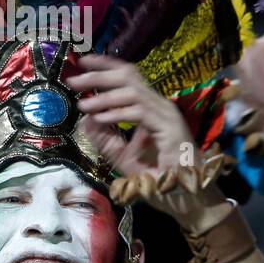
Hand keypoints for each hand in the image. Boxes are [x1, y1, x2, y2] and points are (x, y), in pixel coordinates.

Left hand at [70, 54, 231, 229]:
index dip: (106, 66)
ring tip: (83, 104)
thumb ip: (106, 140)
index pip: (129, 77)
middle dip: (100, 75)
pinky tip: (101, 118)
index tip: (83, 61)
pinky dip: (118, 113)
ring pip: (133, 91)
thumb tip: (85, 120)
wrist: (189, 200)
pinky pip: (141, 112)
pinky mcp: (171, 128)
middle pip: (129, 76)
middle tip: (74, 80)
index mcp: (151, 109)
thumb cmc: (161, 180)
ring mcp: (167, 115)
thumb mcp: (124, 158)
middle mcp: (160, 107)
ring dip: (105, 96)